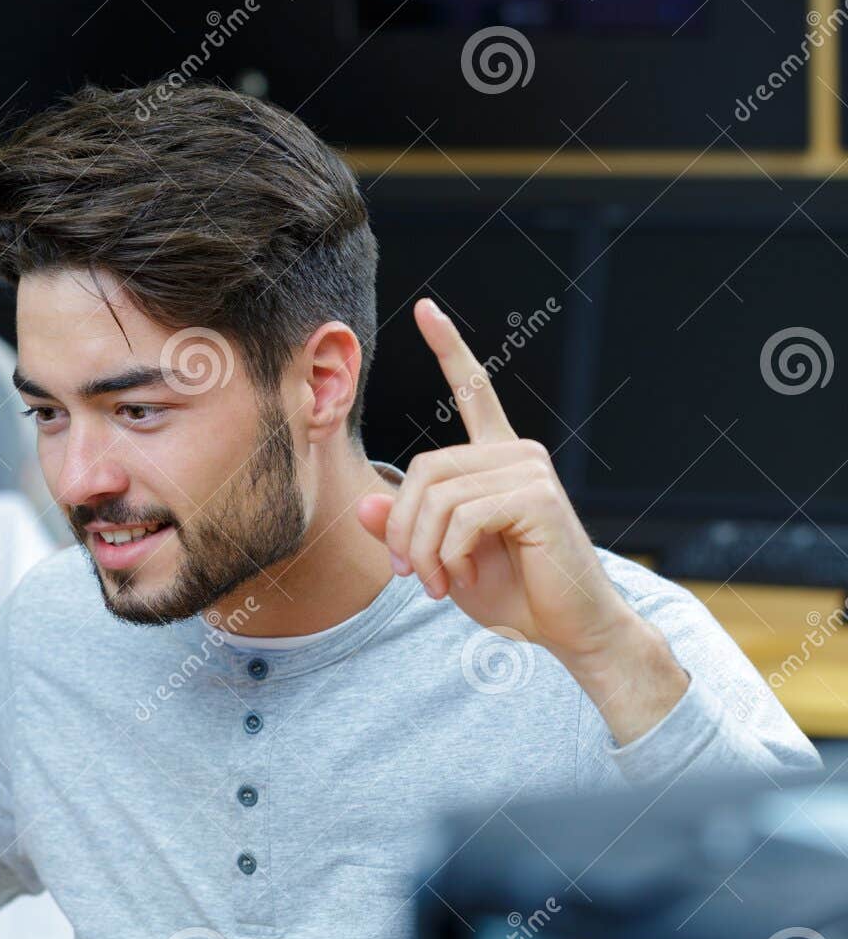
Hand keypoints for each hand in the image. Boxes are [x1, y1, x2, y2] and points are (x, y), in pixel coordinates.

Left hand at [356, 300, 687, 743]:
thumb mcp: (442, 560)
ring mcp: (530, 471)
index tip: (426, 308)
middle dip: (402, 529)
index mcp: (497, 459)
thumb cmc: (511, 593)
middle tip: (409, 574)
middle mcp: (516, 453)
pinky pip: (461, 518)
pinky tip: (463, 579)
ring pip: (436, 498)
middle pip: (421, 470)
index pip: (474, 391)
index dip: (449, 349)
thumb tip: (366, 502)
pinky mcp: (537, 497)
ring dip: (423, 551)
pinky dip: (448, 557)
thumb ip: (404, 530)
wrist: (572, 630)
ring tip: (436, 584)